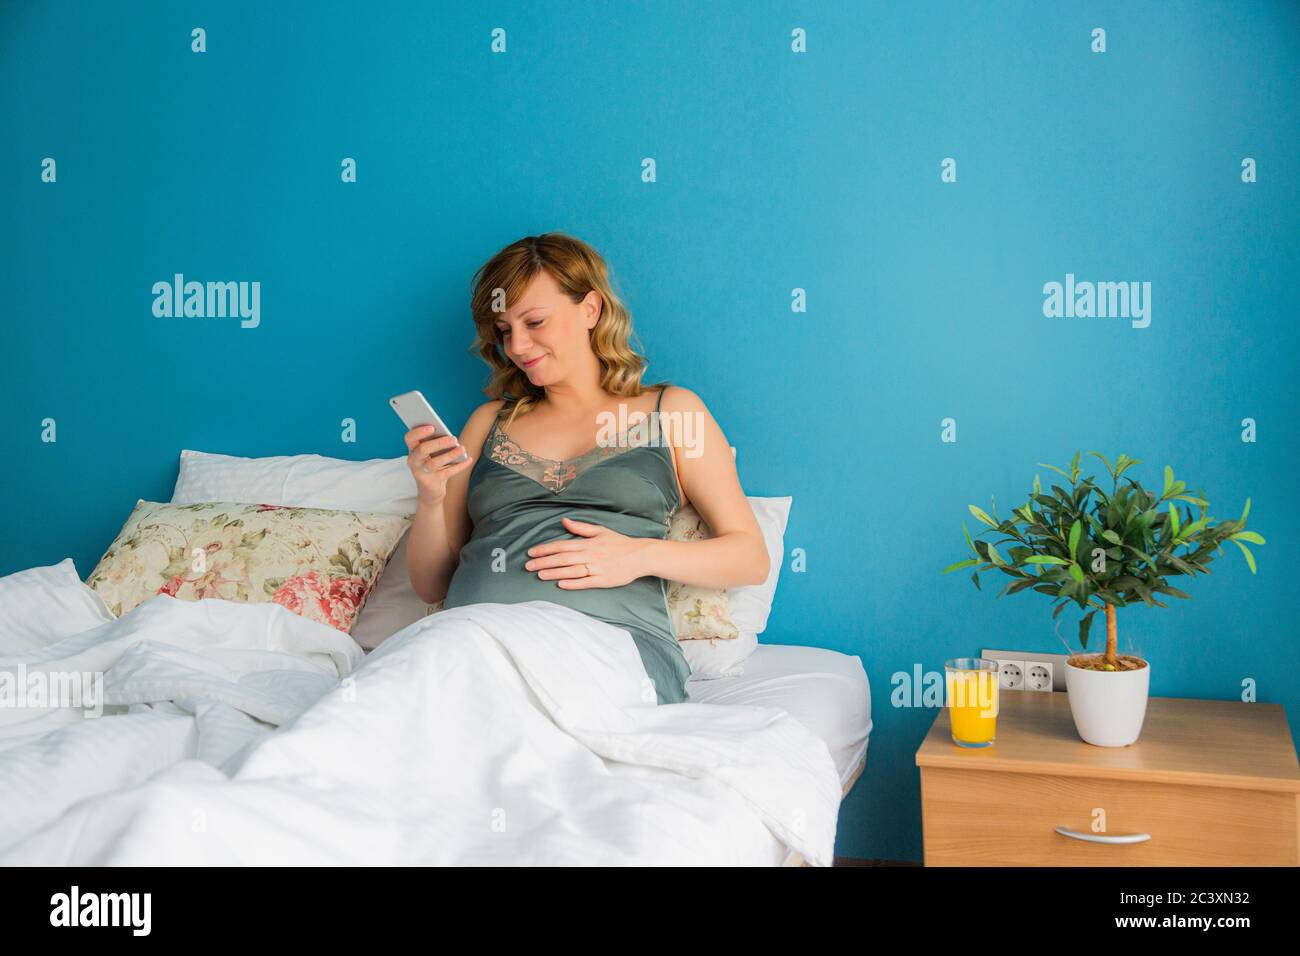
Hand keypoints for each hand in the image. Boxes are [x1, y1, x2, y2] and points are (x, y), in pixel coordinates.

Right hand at [404, 426, 472, 504]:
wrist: (429, 492)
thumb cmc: (432, 466)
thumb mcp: (431, 454)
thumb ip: (436, 443)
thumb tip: (450, 436)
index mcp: (412, 450)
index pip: (409, 438)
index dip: (419, 432)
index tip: (432, 427)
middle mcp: (414, 461)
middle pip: (422, 450)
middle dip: (438, 443)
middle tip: (454, 438)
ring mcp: (421, 473)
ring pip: (434, 463)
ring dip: (450, 455)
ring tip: (462, 449)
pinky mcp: (432, 483)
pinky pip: (447, 473)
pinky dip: (459, 466)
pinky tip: (469, 460)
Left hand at [524, 517, 653, 588]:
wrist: (640, 555)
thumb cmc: (619, 543)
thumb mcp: (600, 531)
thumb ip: (581, 527)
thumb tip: (564, 521)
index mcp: (588, 543)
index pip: (562, 545)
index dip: (546, 549)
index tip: (531, 553)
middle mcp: (590, 555)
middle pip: (563, 558)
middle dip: (544, 562)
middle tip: (528, 566)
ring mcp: (597, 568)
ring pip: (572, 571)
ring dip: (554, 573)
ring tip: (539, 575)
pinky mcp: (604, 581)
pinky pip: (586, 583)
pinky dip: (573, 583)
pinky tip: (560, 584)